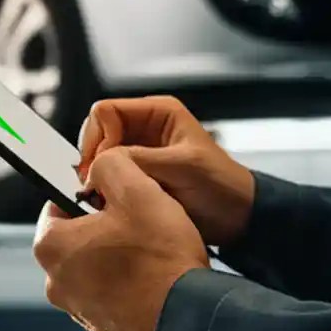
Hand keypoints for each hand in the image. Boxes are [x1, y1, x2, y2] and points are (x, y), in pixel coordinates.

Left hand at [34, 148, 210, 330]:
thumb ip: (110, 165)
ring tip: (153, 249)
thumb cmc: (161, 260)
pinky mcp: (103, 327)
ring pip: (95, 263)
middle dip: (106, 223)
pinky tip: (156, 275)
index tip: (117, 194)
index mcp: (50, 246)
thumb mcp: (138, 191)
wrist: (188, 322)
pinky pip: (111, 291)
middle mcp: (56, 282)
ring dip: (119, 252)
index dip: (91, 192)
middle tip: (141, 219)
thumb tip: (101, 166)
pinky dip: (129, 280)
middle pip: (77, 234)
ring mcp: (78, 308)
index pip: (58, 202)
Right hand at [78, 96, 254, 245]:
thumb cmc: (221, 186)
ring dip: (99, 175)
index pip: (105, 112)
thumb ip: (139, 159)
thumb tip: (99, 163)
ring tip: (106, 195)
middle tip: (96, 183)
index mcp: (158, 113)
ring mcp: (139, 153)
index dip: (98, 137)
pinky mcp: (138, 176)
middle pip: (97, 134)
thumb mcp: (181, 166)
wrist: (237, 218)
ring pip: (100, 158)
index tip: (102, 164)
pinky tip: (113, 201)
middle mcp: (145, 129)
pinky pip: (109, 176)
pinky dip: (106, 188)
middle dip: (93, 158)